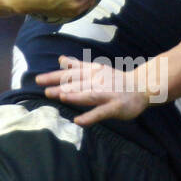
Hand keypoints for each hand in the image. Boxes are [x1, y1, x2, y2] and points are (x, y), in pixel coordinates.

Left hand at [35, 55, 158, 125]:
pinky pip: (101, 112)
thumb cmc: (116, 80)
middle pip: (77, 84)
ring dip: (77, 96)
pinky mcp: (115, 106)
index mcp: (92, 73)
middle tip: (45, 91)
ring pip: (89, 95)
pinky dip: (90, 116)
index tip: (38, 79)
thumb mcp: (96, 69)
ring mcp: (107, 94)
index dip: (54, 76)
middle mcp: (98, 82)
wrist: (142, 86)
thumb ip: (78, 66)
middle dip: (61, 87)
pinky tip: (78, 121)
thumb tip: (61, 60)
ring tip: (63, 97)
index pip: (70, 74)